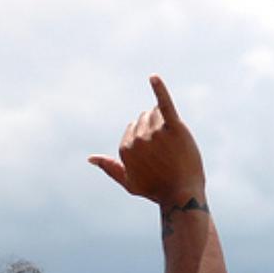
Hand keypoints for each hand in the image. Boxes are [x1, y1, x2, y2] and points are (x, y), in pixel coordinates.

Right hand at [89, 75, 205, 208]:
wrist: (183, 195)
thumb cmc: (157, 190)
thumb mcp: (130, 183)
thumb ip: (110, 168)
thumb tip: (90, 158)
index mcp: (125, 148)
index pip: (133, 128)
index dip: (147, 140)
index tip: (156, 158)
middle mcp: (138, 138)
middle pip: (144, 119)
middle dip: (154, 130)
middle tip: (167, 154)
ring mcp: (156, 132)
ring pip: (155, 113)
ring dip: (163, 123)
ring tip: (173, 145)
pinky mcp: (175, 128)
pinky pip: (164, 104)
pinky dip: (159, 89)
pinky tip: (153, 77)